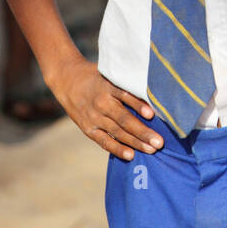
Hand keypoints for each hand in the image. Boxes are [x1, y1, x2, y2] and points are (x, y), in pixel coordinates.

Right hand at [49, 53, 164, 158]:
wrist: (67, 80)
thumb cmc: (97, 76)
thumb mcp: (110, 72)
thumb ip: (127, 81)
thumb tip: (153, 90)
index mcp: (108, 86)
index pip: (125, 96)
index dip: (138, 105)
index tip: (152, 114)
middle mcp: (101, 102)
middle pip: (124, 119)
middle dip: (143, 132)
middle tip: (159, 142)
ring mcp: (94, 117)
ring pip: (117, 132)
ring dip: (135, 142)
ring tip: (152, 150)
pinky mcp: (88, 128)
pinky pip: (104, 141)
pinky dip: (117, 149)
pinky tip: (131, 155)